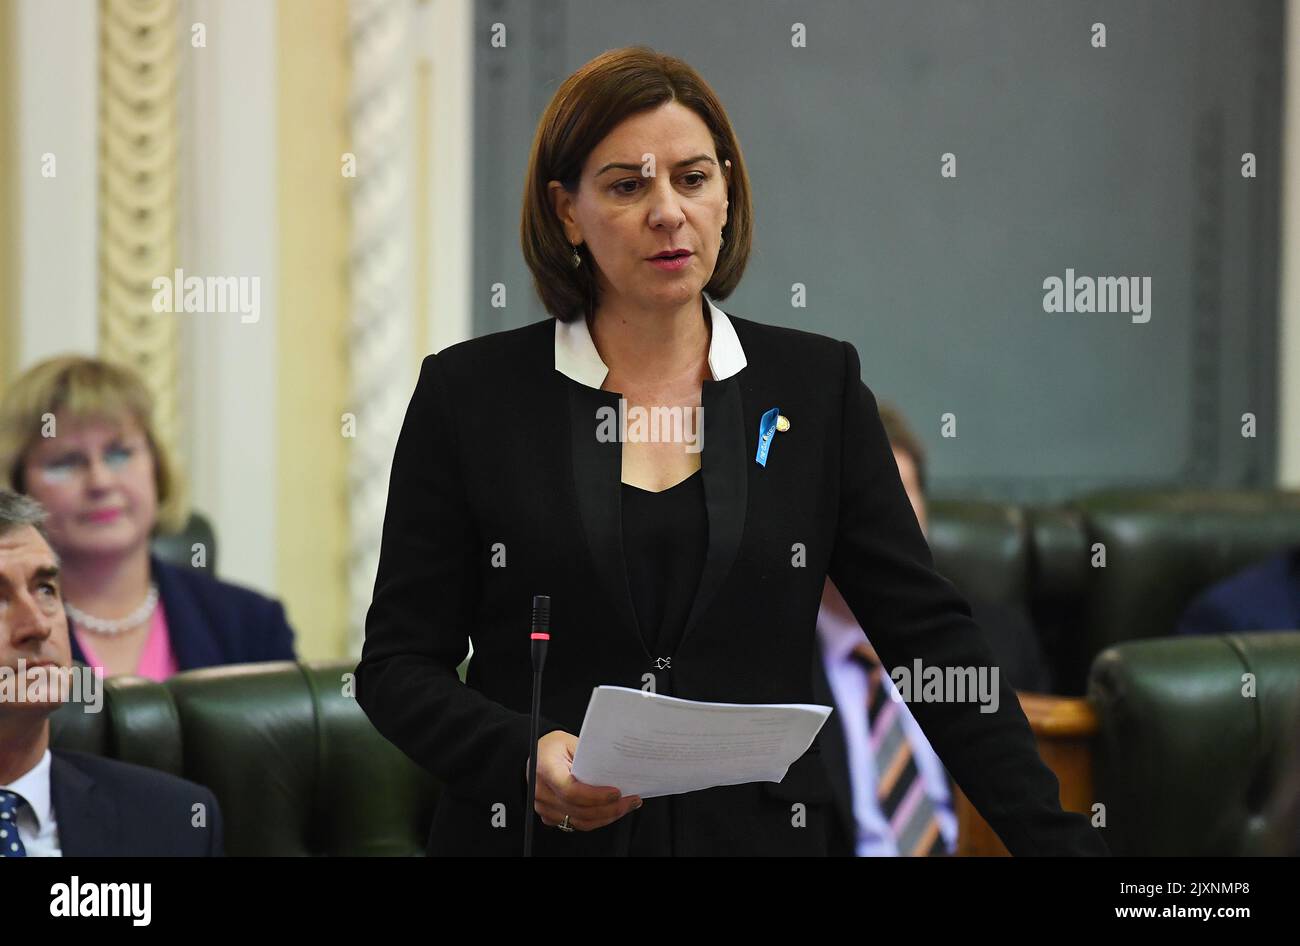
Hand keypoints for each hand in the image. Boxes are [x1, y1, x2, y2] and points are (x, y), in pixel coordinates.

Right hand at [526, 730, 641, 830]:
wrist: (538, 754)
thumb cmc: (554, 746)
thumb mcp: (572, 742)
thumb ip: (590, 758)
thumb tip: (617, 770)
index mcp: (545, 769)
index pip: (571, 790)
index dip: (596, 796)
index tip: (617, 793)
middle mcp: (541, 791)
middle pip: (578, 810)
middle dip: (609, 809)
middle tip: (630, 801)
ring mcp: (543, 806)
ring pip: (580, 821)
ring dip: (606, 817)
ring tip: (625, 806)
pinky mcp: (550, 815)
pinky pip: (575, 824)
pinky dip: (596, 820)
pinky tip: (610, 811)